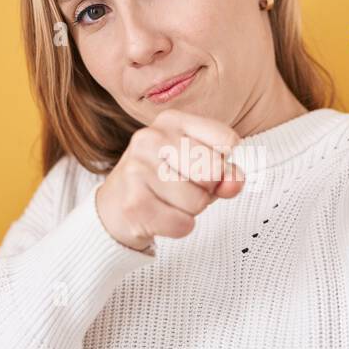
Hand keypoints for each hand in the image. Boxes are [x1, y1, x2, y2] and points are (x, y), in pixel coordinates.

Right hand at [97, 108, 246, 250]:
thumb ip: (225, 173)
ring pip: (198, 202)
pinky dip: (179, 227)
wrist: (114, 208)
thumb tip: (235, 183)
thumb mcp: (197, 168)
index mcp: (171, 121)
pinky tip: (160, 217)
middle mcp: (151, 138)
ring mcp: (137, 169)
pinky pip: (182, 224)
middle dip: (207, 190)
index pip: (226, 139)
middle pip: (213, 171)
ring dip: (190, 211)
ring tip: (168, 202)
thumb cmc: (162, 183)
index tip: (204, 168)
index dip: (224, 164)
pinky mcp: (133, 203)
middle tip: (184, 189)